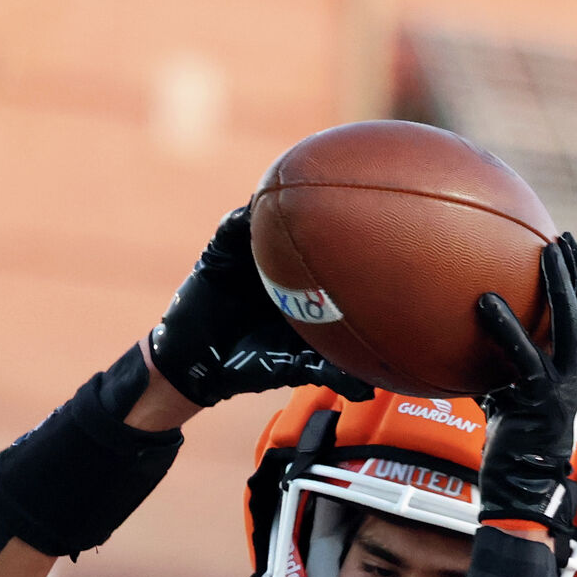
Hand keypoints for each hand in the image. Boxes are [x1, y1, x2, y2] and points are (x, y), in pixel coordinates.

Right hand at [147, 206, 374, 407]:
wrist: (198, 364)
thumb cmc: (251, 364)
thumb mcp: (294, 368)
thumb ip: (328, 372)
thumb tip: (367, 392)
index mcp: (302, 286)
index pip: (330, 256)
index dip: (352, 244)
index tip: (378, 233)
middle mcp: (281, 263)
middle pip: (305, 227)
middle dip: (324, 209)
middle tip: (350, 192)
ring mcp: (252, 252)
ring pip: (270, 218)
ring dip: (283, 201)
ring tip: (302, 184)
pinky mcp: (223, 248)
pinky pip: (233, 225)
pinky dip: (244, 215)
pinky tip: (256, 203)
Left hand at [475, 232, 576, 530]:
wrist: (521, 490)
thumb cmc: (513, 448)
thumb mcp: (513, 401)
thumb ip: (504, 371)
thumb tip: (464, 344)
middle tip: (565, 238)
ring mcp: (563, 389)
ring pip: (569, 325)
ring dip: (560, 284)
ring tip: (546, 250)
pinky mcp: (538, 401)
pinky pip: (522, 357)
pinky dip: (504, 327)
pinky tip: (484, 301)